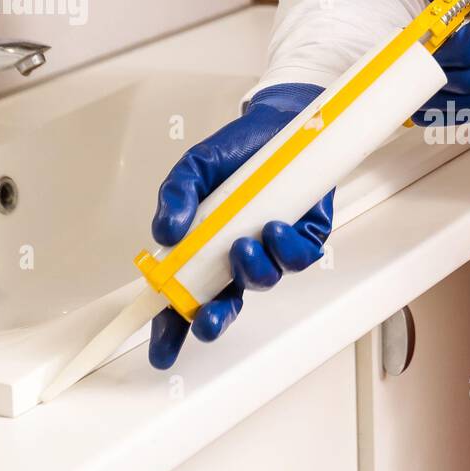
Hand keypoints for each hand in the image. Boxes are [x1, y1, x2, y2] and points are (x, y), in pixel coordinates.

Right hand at [148, 83, 333, 368]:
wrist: (281, 123)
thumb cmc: (237, 151)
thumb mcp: (194, 167)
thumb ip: (175, 196)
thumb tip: (164, 232)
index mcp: (207, 246)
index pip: (186, 295)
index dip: (173, 326)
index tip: (163, 347)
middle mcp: (239, 254)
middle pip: (226, 303)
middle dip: (215, 318)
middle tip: (207, 320)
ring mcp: (273, 248)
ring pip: (264, 279)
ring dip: (252, 270)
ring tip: (243, 245)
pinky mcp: (306, 236)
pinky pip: (299, 256)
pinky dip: (286, 248)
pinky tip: (275, 228)